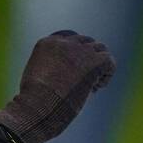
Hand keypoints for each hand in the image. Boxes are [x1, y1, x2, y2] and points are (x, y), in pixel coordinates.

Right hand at [0, 30, 114, 142]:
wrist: (39, 105)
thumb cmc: (34, 100)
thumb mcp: (35, 77)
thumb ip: (49, 68)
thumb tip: (66, 74)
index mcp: (47, 43)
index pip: (68, 37)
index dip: (75, 51)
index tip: (74, 68)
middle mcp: (65, 43)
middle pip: (86, 41)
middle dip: (87, 58)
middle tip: (82, 79)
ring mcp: (81, 51)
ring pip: (100, 49)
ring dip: (98, 65)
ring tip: (89, 85)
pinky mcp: (94, 62)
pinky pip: (109, 62)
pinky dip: (106, 75)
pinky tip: (94, 88)